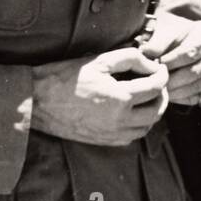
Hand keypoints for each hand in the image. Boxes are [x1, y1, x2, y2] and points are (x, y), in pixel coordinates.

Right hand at [31, 47, 168, 144]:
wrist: (38, 102)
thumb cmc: (66, 77)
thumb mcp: (100, 60)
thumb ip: (131, 58)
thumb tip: (152, 65)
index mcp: (121, 98)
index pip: (156, 87)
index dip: (162, 74)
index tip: (160, 67)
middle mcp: (120, 120)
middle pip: (156, 110)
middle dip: (161, 94)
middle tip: (157, 82)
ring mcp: (112, 134)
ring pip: (147, 127)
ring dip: (152, 111)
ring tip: (146, 96)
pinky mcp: (104, 141)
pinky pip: (132, 137)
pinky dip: (139, 125)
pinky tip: (132, 112)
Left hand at [139, 12, 200, 106]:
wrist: (189, 38)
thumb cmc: (176, 33)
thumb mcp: (168, 30)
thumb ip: (158, 42)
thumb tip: (145, 52)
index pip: (189, 53)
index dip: (169, 61)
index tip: (154, 65)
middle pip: (193, 72)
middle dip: (170, 78)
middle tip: (153, 80)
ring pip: (195, 87)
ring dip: (173, 91)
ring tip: (158, 87)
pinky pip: (197, 97)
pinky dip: (181, 98)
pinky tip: (168, 93)